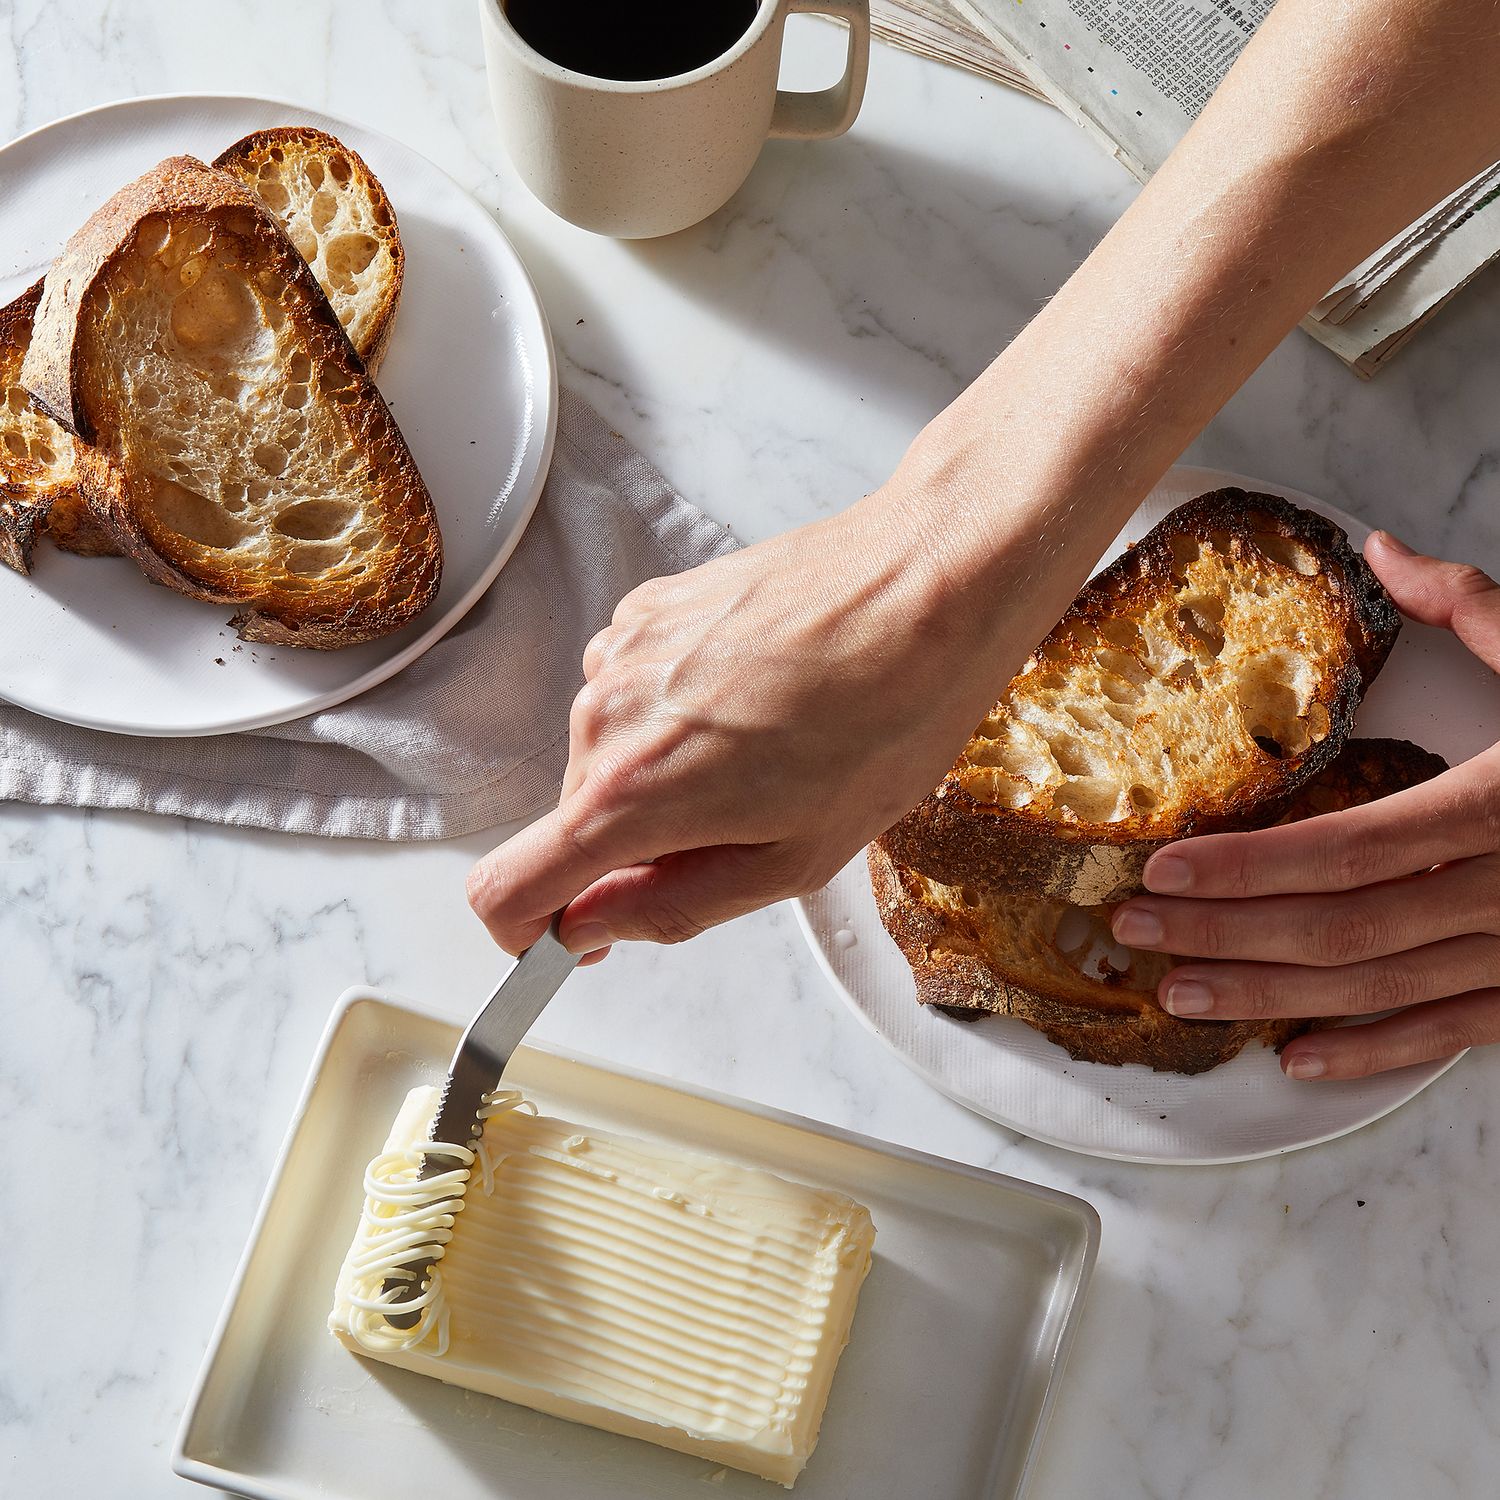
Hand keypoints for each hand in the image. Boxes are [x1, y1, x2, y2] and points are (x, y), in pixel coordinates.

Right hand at [466, 466, 1066, 959]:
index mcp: (630, 795)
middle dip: (645, 842)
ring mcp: (619, 651)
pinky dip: (680, 711)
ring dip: (669, 771)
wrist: (926, 585)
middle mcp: (601, 717)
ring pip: (611, 754)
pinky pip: (636, 692)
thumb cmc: (888, 719)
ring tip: (772, 746)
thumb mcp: (796, 859)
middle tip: (753, 820)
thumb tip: (589, 927)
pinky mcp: (647, 608)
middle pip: (577, 820)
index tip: (572, 938)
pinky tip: (759, 696)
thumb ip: (673, 907)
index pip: (506, 888)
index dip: (527, 932)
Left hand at [1111, 531, 1499, 1080]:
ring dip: (1271, 995)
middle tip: (1131, 928)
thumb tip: (1379, 546)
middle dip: (1225, 932)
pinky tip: (1295, 1055)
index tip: (1162, 866)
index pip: (1348, 848)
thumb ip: (1474, 605)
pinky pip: (1453, 1032)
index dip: (1248, 866)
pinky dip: (1374, 1050)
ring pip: (1381, 987)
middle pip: (1342, 926)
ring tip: (1175, 992)